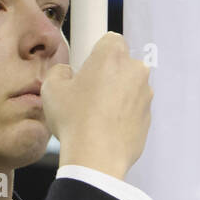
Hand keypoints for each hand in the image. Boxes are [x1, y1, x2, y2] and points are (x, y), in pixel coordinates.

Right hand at [43, 32, 152, 179]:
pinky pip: (133, 111)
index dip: (96, 55)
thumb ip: (59, 72)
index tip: (86, 70)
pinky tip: (104, 131)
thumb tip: (66, 73)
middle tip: (87, 96)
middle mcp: (135, 70)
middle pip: (121, 65)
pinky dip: (122, 118)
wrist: (96, 159)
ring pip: (129, 89)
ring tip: (94, 118)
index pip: (109, 40)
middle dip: (108, 76)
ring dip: (116, 98)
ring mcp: (145, 95)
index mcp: (113, 54)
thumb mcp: (51, 89)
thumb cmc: (74, 122)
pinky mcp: (148, 119)